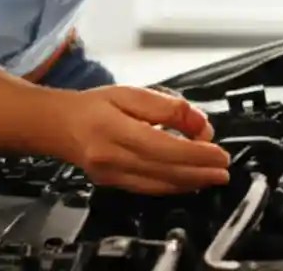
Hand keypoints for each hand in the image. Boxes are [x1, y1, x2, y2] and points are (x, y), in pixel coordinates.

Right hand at [62, 86, 230, 194]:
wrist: (58, 126)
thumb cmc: (93, 106)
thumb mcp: (130, 93)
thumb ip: (165, 107)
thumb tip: (198, 124)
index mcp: (113, 129)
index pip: (162, 147)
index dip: (195, 154)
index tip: (219, 153)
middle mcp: (111, 158)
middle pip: (164, 170)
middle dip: (200, 172)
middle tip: (224, 169)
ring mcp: (111, 176)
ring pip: (158, 185)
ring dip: (191, 182)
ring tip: (214, 177)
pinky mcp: (113, 185)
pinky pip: (149, 189)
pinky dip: (173, 186)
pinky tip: (189, 181)